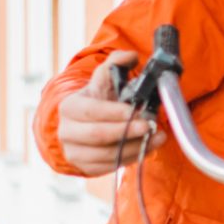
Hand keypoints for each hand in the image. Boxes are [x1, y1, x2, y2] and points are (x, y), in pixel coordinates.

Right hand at [56, 50, 167, 176]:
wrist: (83, 124)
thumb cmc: (98, 99)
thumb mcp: (104, 78)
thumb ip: (117, 62)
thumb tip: (131, 55)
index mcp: (70, 107)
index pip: (91, 111)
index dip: (114, 113)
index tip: (136, 111)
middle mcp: (67, 131)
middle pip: (98, 135)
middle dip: (127, 132)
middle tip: (150, 126)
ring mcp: (74, 152)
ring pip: (106, 155)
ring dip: (134, 147)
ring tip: (156, 138)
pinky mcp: (85, 167)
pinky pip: (109, 167)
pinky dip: (130, 158)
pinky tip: (146, 148)